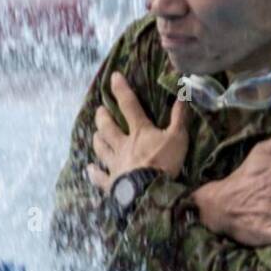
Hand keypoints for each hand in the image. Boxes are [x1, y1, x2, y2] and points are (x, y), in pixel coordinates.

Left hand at [86, 72, 189, 193]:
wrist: (150, 192)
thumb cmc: (164, 164)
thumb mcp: (178, 138)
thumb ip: (179, 118)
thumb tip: (181, 95)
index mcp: (139, 132)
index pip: (129, 105)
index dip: (121, 90)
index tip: (114, 77)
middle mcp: (123, 145)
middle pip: (108, 127)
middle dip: (102, 117)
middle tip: (99, 111)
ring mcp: (115, 164)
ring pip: (102, 149)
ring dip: (97, 140)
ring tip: (95, 135)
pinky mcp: (112, 183)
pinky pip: (100, 177)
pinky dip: (94, 172)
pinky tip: (89, 169)